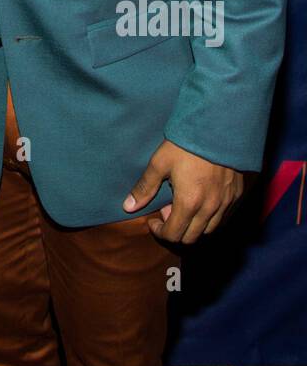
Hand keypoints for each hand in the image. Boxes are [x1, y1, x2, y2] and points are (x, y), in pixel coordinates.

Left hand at [123, 140, 244, 241]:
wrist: (218, 128)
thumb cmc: (186, 144)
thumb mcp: (160, 162)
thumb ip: (145, 187)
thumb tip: (128, 207)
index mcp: (189, 203)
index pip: (174, 235)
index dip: (160, 231)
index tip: (153, 220)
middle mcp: (210, 209)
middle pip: (191, 238)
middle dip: (176, 230)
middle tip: (167, 211)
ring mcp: (225, 204)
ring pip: (209, 231)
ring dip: (193, 226)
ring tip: (184, 206)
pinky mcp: (236, 196)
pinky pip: (223, 218)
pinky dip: (210, 218)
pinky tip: (202, 202)